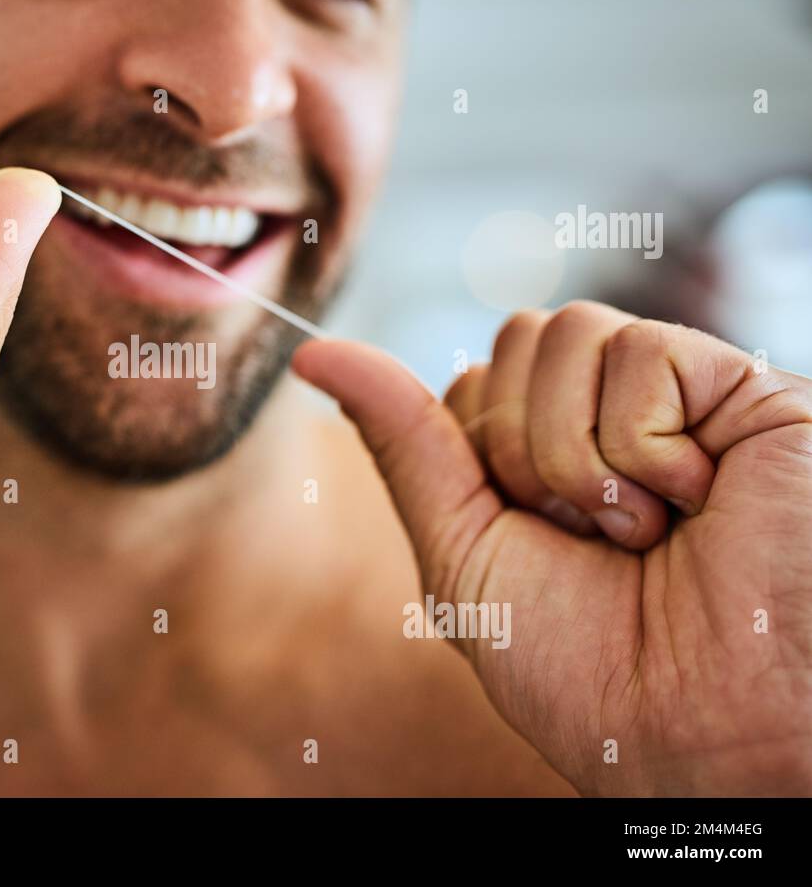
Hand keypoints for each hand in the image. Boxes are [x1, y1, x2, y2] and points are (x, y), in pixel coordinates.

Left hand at [294, 302, 811, 794]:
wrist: (698, 730)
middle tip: (586, 538)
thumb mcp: (462, 551)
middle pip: (512, 341)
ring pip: (567, 332)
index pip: (471, 383)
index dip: (478, 460)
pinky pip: (640, 350)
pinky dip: (645, 448)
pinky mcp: (746, 393)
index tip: (530, 537)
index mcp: (551, 452)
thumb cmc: (586, 668)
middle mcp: (616, 414)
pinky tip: (696, 503)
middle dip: (518, 453)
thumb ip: (402, 441)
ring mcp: (682, 397)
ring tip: (641, 530)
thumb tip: (315, 351)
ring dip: (576, 457)